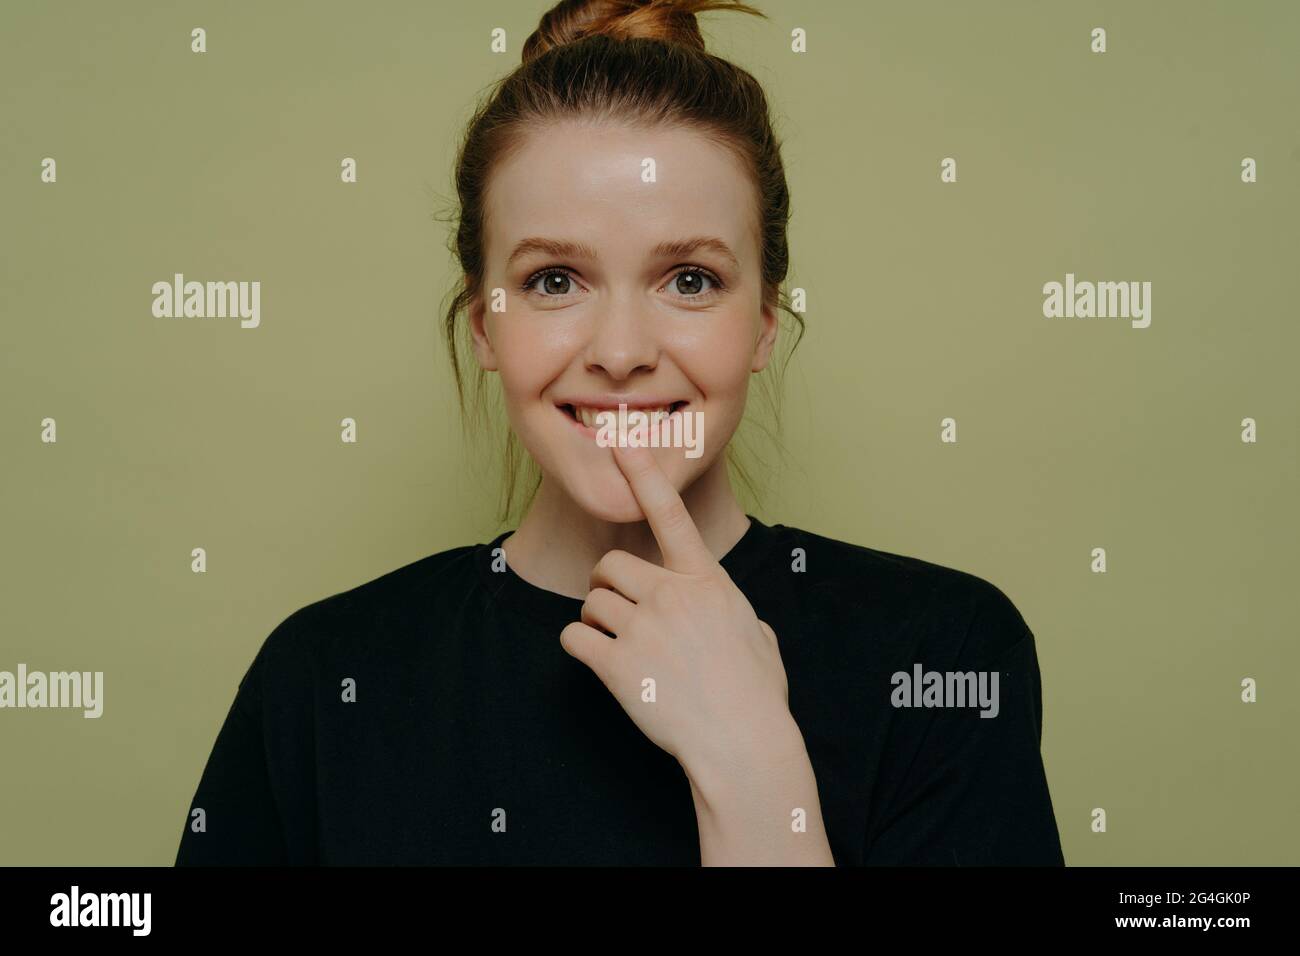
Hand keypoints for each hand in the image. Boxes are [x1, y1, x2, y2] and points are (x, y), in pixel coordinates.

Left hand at [559, 442, 798, 778]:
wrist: (743, 744)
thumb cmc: (757, 696)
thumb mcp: (759, 637)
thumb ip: (737, 613)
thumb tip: (735, 618)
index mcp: (707, 581)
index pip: (670, 514)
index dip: (643, 474)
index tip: (621, 441)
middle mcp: (672, 595)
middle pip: (611, 566)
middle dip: (608, 586)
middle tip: (621, 612)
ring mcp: (644, 629)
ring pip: (592, 602)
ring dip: (597, 621)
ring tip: (622, 649)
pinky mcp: (618, 665)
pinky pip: (575, 638)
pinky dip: (580, 648)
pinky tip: (602, 665)